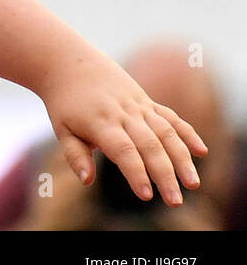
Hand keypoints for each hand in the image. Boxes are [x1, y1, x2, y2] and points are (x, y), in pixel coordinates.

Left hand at [36, 52, 207, 206]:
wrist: (69, 63)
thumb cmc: (64, 103)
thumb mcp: (62, 129)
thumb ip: (75, 156)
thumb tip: (86, 181)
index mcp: (101, 123)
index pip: (123, 151)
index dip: (136, 173)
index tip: (146, 196)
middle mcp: (123, 114)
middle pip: (150, 146)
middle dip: (165, 175)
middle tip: (175, 201)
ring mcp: (138, 106)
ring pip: (166, 133)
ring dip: (182, 159)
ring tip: (193, 184)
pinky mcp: (147, 102)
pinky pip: (171, 117)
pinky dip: (187, 133)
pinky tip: (201, 152)